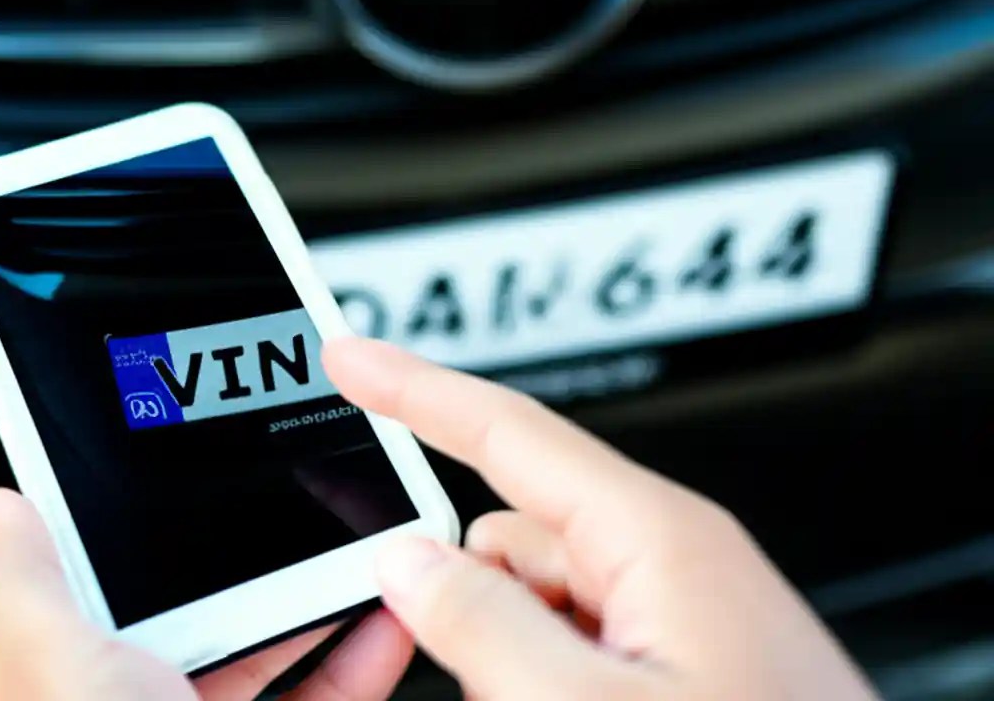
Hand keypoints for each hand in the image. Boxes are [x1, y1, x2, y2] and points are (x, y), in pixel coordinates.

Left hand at [0, 489, 413, 699]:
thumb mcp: (52, 677)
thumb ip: (24, 592)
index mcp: (72, 680)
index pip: (111, 585)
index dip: (156, 533)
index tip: (205, 487)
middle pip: (210, 618)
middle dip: (268, 566)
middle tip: (316, 515)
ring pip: (276, 663)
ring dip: (327, 608)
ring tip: (369, 560)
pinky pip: (318, 699)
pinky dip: (357, 666)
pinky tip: (385, 629)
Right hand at [323, 337, 880, 700]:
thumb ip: (484, 625)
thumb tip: (411, 564)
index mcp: (658, 539)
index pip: (509, 433)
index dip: (416, 391)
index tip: (354, 359)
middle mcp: (667, 563)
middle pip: (511, 536)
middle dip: (467, 593)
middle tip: (474, 665)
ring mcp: (672, 617)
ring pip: (533, 603)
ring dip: (505, 658)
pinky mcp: (674, 663)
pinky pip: (569, 646)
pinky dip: (539, 681)